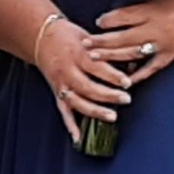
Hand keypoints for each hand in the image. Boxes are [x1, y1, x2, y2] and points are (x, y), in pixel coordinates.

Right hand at [31, 13, 136, 142]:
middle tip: (126, 99)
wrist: (42, 37)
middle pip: (88, 86)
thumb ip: (106, 51)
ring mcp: (61, 83)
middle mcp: (68, 70)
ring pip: (77, 101)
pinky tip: (78, 138)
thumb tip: (132, 61)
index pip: (96, 66)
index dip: (112, 75)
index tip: (127, 81)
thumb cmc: (70, 35)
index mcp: (77, 54)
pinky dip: (70, 125)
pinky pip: (63, 111)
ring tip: (112, 116)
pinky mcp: (56, 92)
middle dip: (108, 95)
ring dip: (94, 111)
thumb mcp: (88, 37)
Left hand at [87, 0, 173, 86]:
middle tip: (83, 44)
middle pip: (122, 38)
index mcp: (153, 10)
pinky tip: (124, 81)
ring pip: (133, 54)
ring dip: (112, 57)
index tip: (97, 21)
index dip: (108, 20)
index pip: (123, 17)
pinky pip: (152, 67)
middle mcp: (156, 29)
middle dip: (101, 42)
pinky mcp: (173, 54)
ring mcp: (164, 44)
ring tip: (94, 58)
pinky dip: (138, 75)